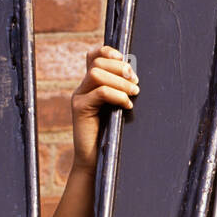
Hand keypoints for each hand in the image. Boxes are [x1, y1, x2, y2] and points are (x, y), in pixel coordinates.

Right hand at [71, 44, 140, 173]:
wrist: (95, 163)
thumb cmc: (111, 139)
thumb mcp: (117, 111)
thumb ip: (121, 95)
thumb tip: (136, 81)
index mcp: (91, 85)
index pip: (95, 56)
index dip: (109, 52)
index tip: (128, 64)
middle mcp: (83, 88)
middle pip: (97, 61)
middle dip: (120, 68)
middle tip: (135, 83)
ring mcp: (79, 97)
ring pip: (97, 74)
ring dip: (120, 82)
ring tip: (134, 94)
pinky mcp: (80, 109)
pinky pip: (100, 93)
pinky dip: (117, 96)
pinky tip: (127, 106)